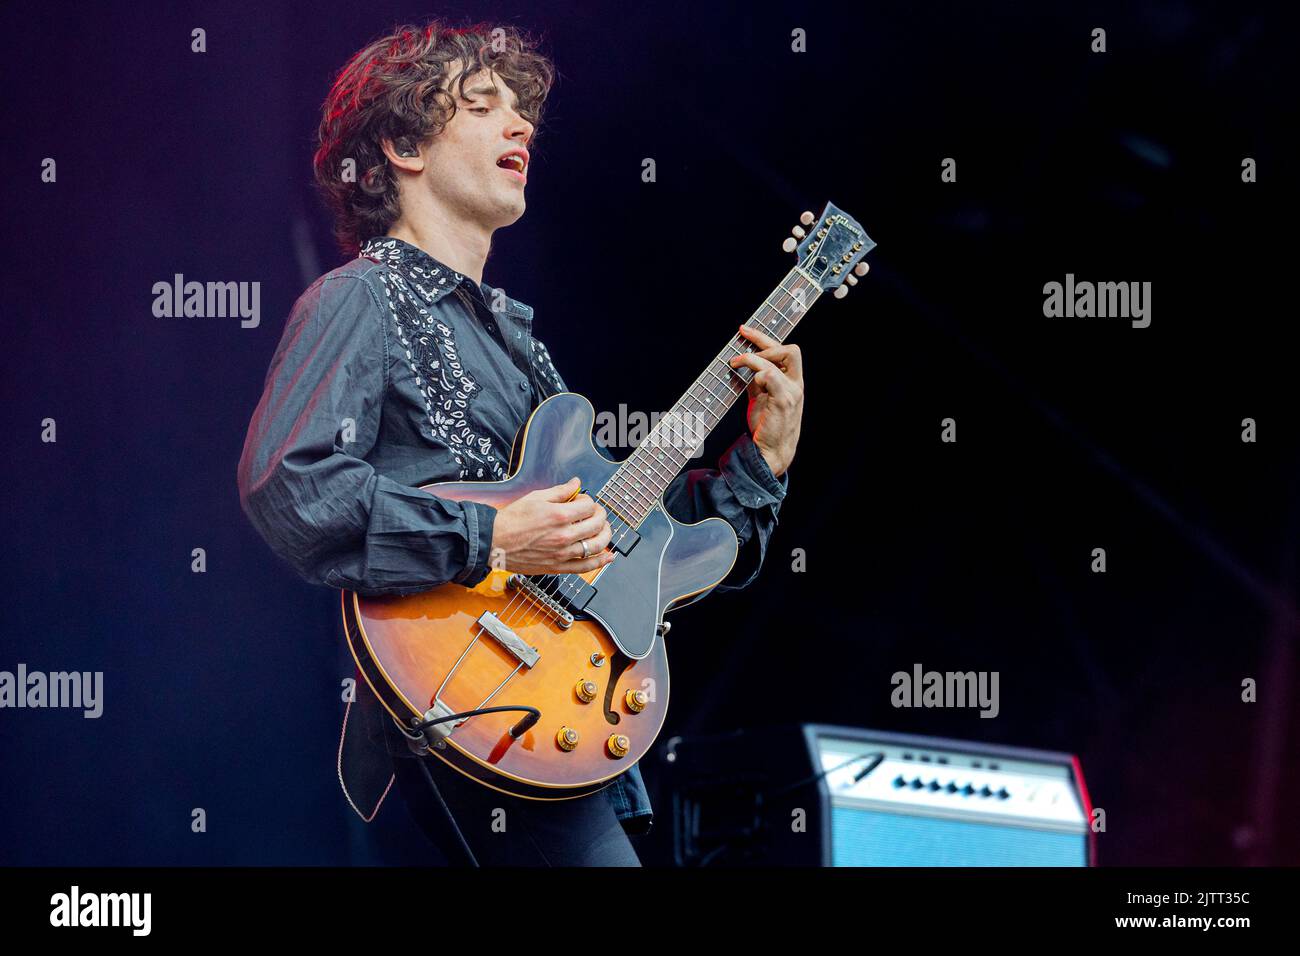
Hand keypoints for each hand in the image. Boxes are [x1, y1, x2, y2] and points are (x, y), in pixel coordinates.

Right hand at [488, 477, 615, 573]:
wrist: (494, 541)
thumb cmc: (511, 520)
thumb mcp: (536, 497)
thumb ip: (560, 491)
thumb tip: (575, 483)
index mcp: (558, 515)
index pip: (589, 506)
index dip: (588, 500)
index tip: (582, 501)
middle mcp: (564, 535)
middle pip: (597, 524)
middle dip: (600, 515)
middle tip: (596, 513)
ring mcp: (562, 553)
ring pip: (597, 545)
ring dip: (605, 535)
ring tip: (604, 530)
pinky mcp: (558, 567)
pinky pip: (586, 567)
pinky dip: (600, 562)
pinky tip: (608, 556)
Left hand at [727, 324, 803, 476]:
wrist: (771, 452)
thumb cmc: (767, 427)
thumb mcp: (761, 399)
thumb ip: (757, 382)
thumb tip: (744, 365)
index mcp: (792, 383)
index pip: (785, 352)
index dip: (764, 339)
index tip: (744, 332)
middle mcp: (796, 385)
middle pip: (791, 350)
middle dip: (764, 341)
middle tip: (742, 341)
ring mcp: (792, 392)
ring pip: (779, 359)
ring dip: (754, 358)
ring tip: (735, 363)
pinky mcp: (783, 401)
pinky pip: (771, 376)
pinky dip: (758, 374)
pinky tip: (748, 383)